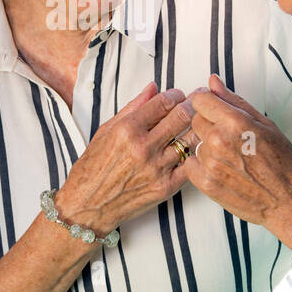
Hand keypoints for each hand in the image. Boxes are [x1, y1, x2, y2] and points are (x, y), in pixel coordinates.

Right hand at [54, 82, 196, 234]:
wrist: (89, 203)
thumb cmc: (94, 165)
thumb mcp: (107, 129)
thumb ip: (133, 107)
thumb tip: (154, 87)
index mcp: (127, 129)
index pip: (164, 102)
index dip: (177, 94)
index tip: (180, 95)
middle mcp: (143, 147)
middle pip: (182, 116)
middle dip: (194, 104)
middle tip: (200, 101)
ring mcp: (156, 168)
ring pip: (191, 139)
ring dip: (199, 128)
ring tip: (202, 122)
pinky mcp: (165, 187)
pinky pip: (190, 165)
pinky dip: (195, 154)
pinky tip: (194, 148)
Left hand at [184, 74, 291, 242]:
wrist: (289, 202)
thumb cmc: (283, 163)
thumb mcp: (264, 124)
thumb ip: (234, 101)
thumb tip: (213, 81)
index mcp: (235, 122)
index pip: (200, 99)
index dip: (208, 103)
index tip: (215, 109)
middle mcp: (219, 141)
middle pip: (195, 120)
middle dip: (208, 124)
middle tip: (229, 136)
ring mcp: (210, 163)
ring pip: (194, 142)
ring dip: (207, 146)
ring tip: (230, 156)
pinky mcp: (206, 183)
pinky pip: (191, 164)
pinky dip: (202, 166)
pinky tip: (222, 169)